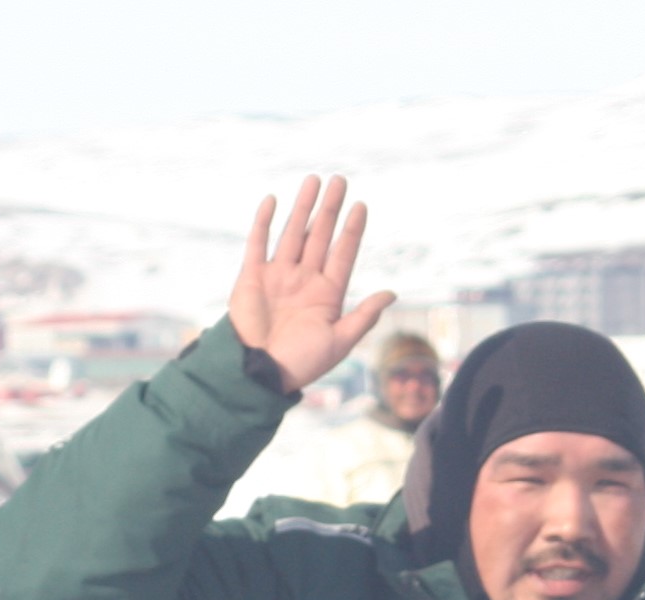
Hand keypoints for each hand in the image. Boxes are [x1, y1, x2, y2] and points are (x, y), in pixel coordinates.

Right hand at [228, 176, 394, 394]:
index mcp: (326, 295)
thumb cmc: (301, 363)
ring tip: (314, 180)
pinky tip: (273, 200)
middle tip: (340, 181)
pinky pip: (258, 243)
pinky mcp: (252, 277)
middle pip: (320, 236)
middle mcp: (304, 280)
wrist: (260, 373)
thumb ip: (364, 316)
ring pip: (294, 233)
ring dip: (303, 207)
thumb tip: (392, 294)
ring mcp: (278, 276)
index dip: (352, 230)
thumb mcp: (340, 341)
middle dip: (330, 209)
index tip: (361, 206)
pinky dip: (264, 222)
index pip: (342, 254)